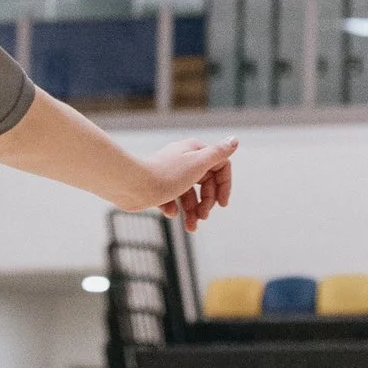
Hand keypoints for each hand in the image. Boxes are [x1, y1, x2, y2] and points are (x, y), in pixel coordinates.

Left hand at [113, 136, 235, 229]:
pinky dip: (174, 209)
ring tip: (190, 227)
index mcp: (195, 151)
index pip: (220, 167)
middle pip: (205, 183)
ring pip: (189, 195)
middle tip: (203, 216)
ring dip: (193, 212)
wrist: (132, 185)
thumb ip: (218, 153)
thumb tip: (235, 140)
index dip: (224, 186)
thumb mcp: (198, 163)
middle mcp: (183, 160)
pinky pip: (172, 200)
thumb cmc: (166, 175)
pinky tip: (170, 213)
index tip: (222, 204)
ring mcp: (171, 174)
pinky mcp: (158, 187)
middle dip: (207, 203)